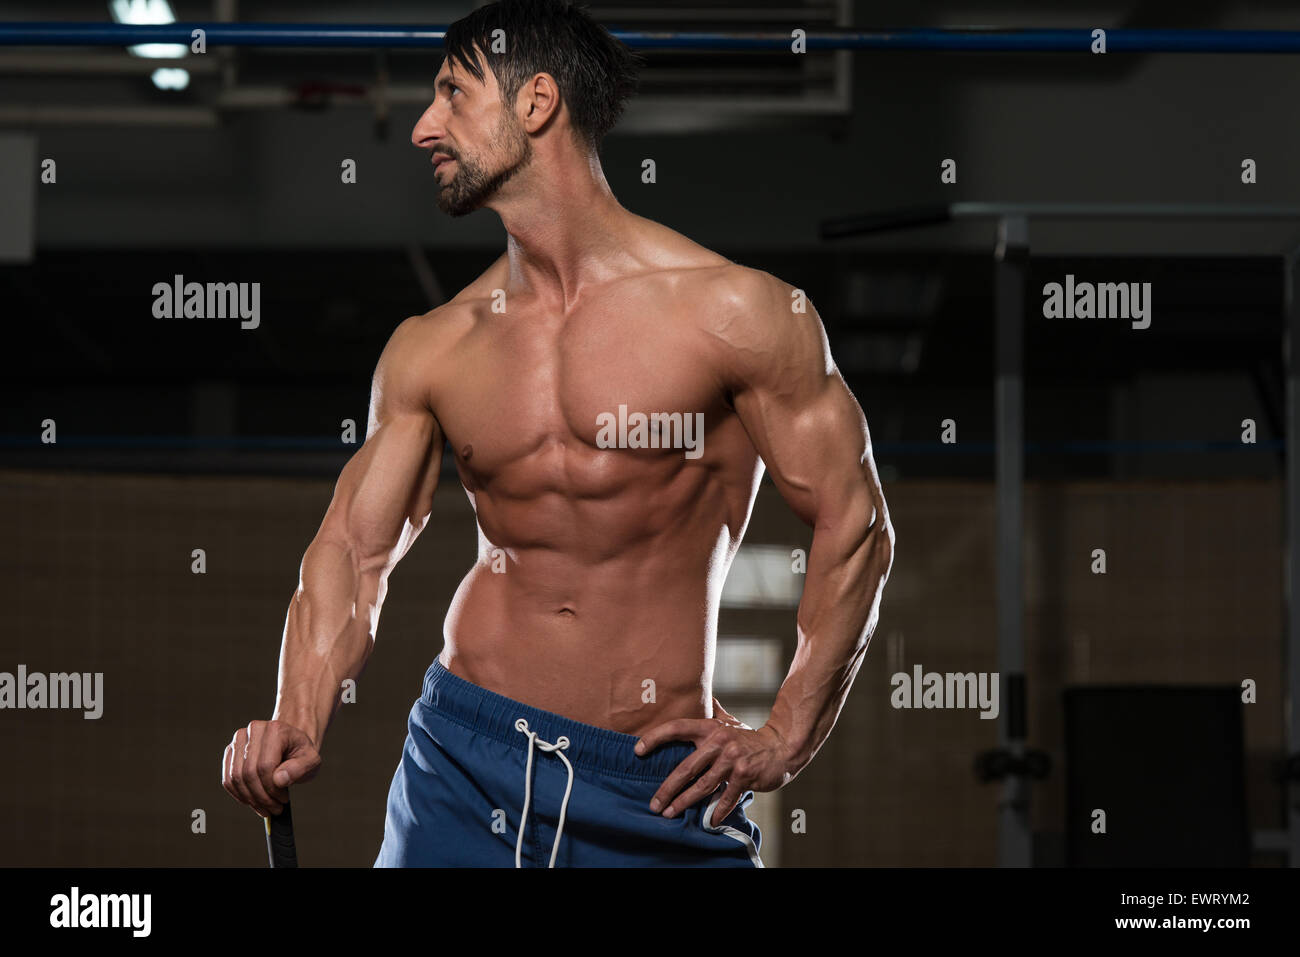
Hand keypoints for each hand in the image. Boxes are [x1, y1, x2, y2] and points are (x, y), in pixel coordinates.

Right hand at [221, 719, 320, 817]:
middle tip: (274, 809)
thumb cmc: (301, 753)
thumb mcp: (312, 760)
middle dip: (261, 797)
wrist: (291, 743)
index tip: (283, 800)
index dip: (272, 788)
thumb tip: (279, 780)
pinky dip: (239, 795)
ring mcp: (239, 740)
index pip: (265, 766)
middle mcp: (254, 730)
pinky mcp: (231, 751)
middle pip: (249, 773)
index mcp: (276, 730)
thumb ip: (300, 769)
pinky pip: (228, 779)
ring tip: (265, 808)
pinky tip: (253, 802)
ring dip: (250, 799)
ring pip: (235, 778)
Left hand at [635, 698, 791, 822]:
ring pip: (702, 785)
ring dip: (684, 802)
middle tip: (654, 804)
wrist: (781, 747)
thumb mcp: (730, 721)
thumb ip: (714, 710)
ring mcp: (732, 760)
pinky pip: (726, 797)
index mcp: (710, 728)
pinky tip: (708, 822)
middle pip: (686, 767)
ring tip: (670, 813)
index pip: (677, 728)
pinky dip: (717, 811)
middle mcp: (719, 742)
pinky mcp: (744, 775)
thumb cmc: (750, 737)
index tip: (637, 750)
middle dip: (667, 788)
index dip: (655, 737)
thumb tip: (702, 693)